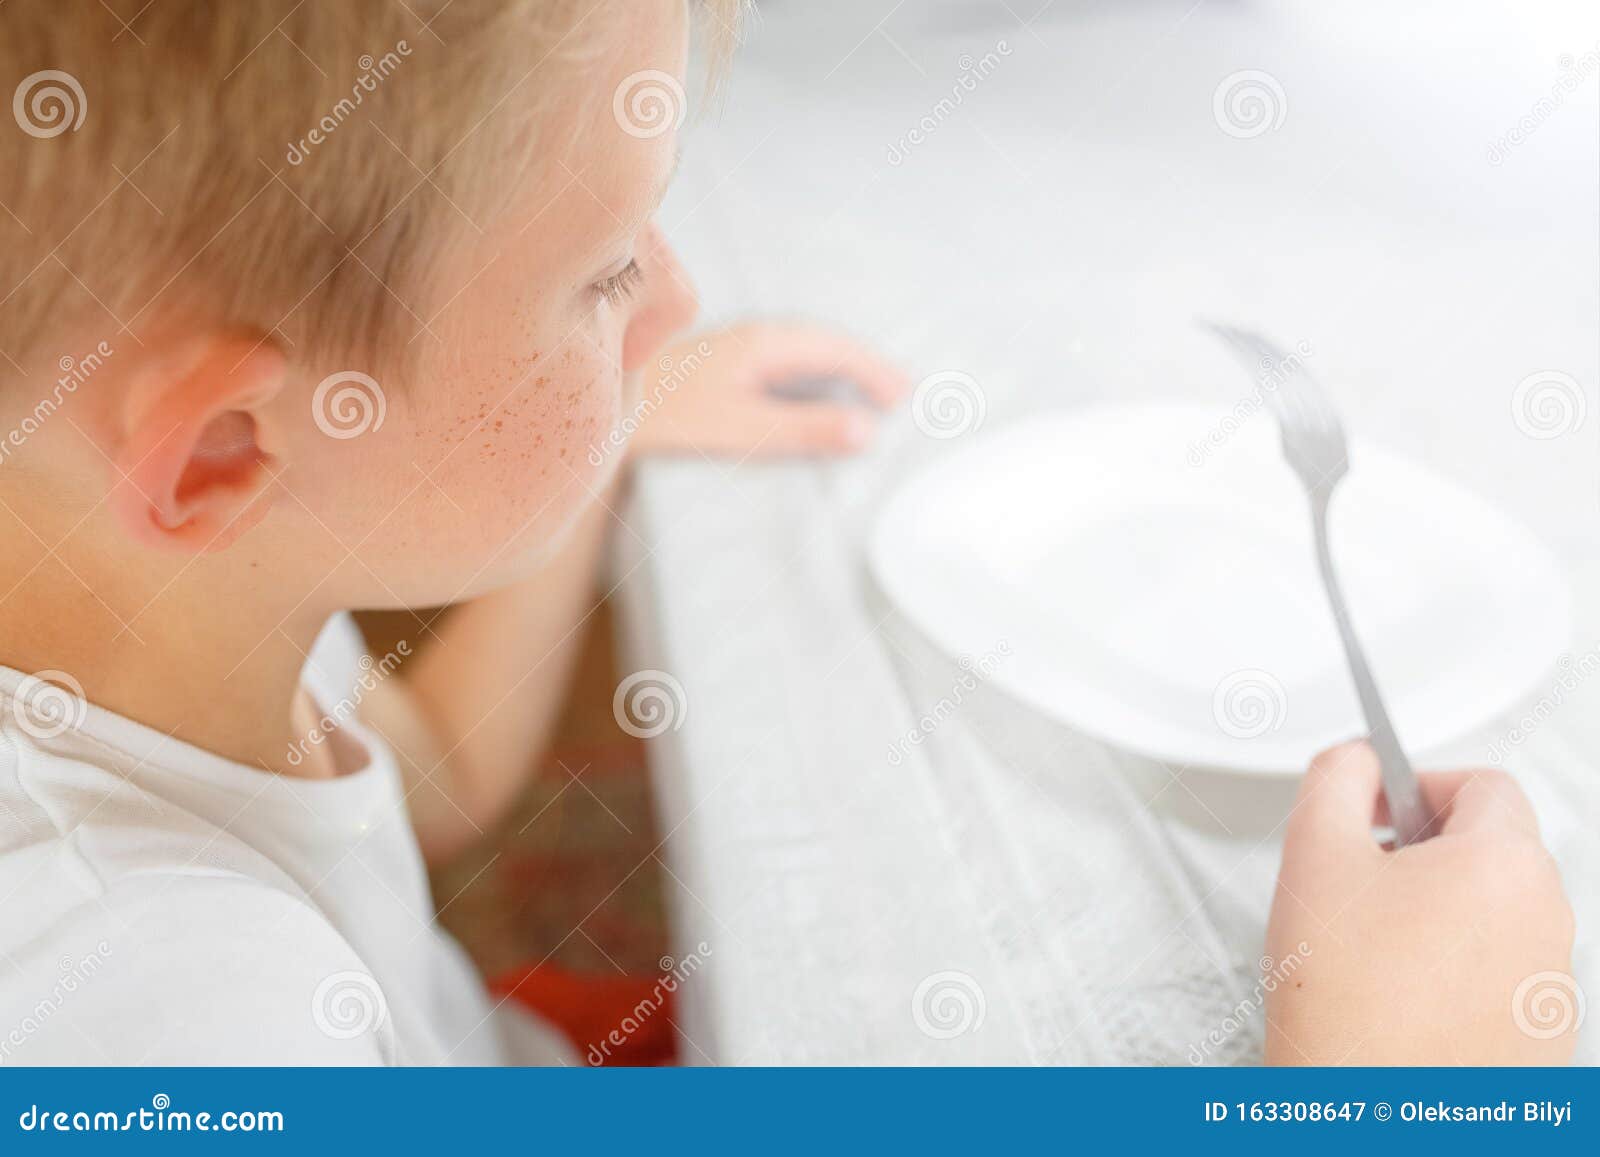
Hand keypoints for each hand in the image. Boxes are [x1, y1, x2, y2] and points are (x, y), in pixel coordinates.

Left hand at [626, 322, 908, 458]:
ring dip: (839, 365)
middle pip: (824, 342)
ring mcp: (736, 347)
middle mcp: (754, 336)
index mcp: (765, 343)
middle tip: (899, 393)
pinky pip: (782, 358)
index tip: (903, 398)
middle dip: (864, 364)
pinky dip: (811, 372)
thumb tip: (867, 431)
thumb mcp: (743, 428)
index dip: (874, 371)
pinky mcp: (720, 362)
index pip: (837, 348)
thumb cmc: (667, 414)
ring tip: (868, 390)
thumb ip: (804, 429)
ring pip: (802, 348)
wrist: (605, 399)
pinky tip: (810, 390)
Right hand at [1264, 741, 1577, 1064]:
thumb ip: (1334, 778)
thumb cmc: (1342, 1002)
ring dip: (1440, 913)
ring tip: (1373, 952)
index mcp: (1505, 864)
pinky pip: (1504, 978)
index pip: (1482, 783)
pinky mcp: (1543, 1040)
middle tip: (1362, 884)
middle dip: (1425, 852)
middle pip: (1493, 849)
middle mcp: (1547, 920)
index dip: (1417, 785)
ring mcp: (1553, 987)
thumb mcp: (1312, 856)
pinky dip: (1457, 974)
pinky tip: (1400, 1001)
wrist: (1363, 1116)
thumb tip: (1355, 758)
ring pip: (1497, 915)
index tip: (1377, 813)